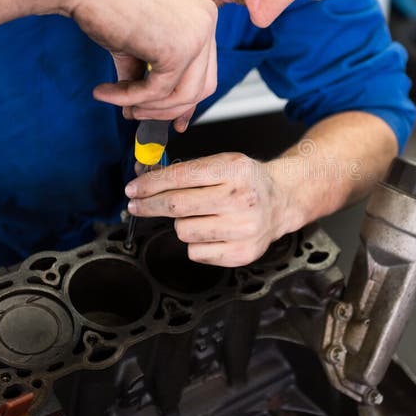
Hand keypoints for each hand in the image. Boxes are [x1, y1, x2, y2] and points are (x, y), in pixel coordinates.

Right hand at [66, 0, 217, 129]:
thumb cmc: (102, 0)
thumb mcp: (136, 40)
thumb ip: (149, 72)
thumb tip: (144, 109)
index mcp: (201, 12)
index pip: (205, 68)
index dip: (185, 99)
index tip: (171, 121)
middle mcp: (207, 20)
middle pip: (202, 87)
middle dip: (168, 110)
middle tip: (134, 115)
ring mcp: (197, 33)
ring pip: (184, 96)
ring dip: (149, 108)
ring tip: (117, 104)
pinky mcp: (179, 49)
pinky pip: (158, 91)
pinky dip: (129, 97)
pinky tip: (104, 92)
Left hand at [125, 152, 286, 266]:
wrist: (282, 201)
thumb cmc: (246, 181)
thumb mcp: (223, 163)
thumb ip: (186, 171)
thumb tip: (143, 178)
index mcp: (234, 170)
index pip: (181, 177)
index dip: (150, 184)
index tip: (133, 190)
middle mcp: (241, 199)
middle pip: (177, 206)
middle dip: (149, 205)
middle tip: (136, 205)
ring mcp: (243, 229)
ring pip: (183, 231)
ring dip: (180, 224)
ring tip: (197, 216)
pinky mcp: (241, 253)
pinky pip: (196, 252)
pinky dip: (195, 243)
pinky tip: (211, 232)